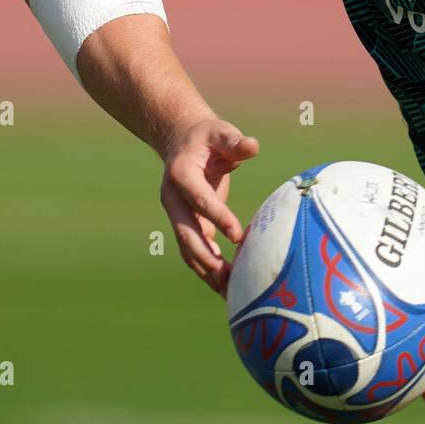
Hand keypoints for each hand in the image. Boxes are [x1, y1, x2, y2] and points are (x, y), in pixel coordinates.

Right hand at [159, 117, 258, 295]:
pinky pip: (194, 252)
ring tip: (230, 292)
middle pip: (185, 233)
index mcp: (181, 175)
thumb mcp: (221, 132)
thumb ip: (235, 141)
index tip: (237, 235)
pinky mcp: (186, 225)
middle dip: (205, 256)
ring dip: (206, 271)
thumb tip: (252, 146)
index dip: (217, 217)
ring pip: (187, 249)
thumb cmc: (208, 137)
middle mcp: (173, 199)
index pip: (200, 200)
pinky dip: (208, 270)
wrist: (183, 142)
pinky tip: (227, 287)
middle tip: (228, 275)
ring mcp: (176, 215)